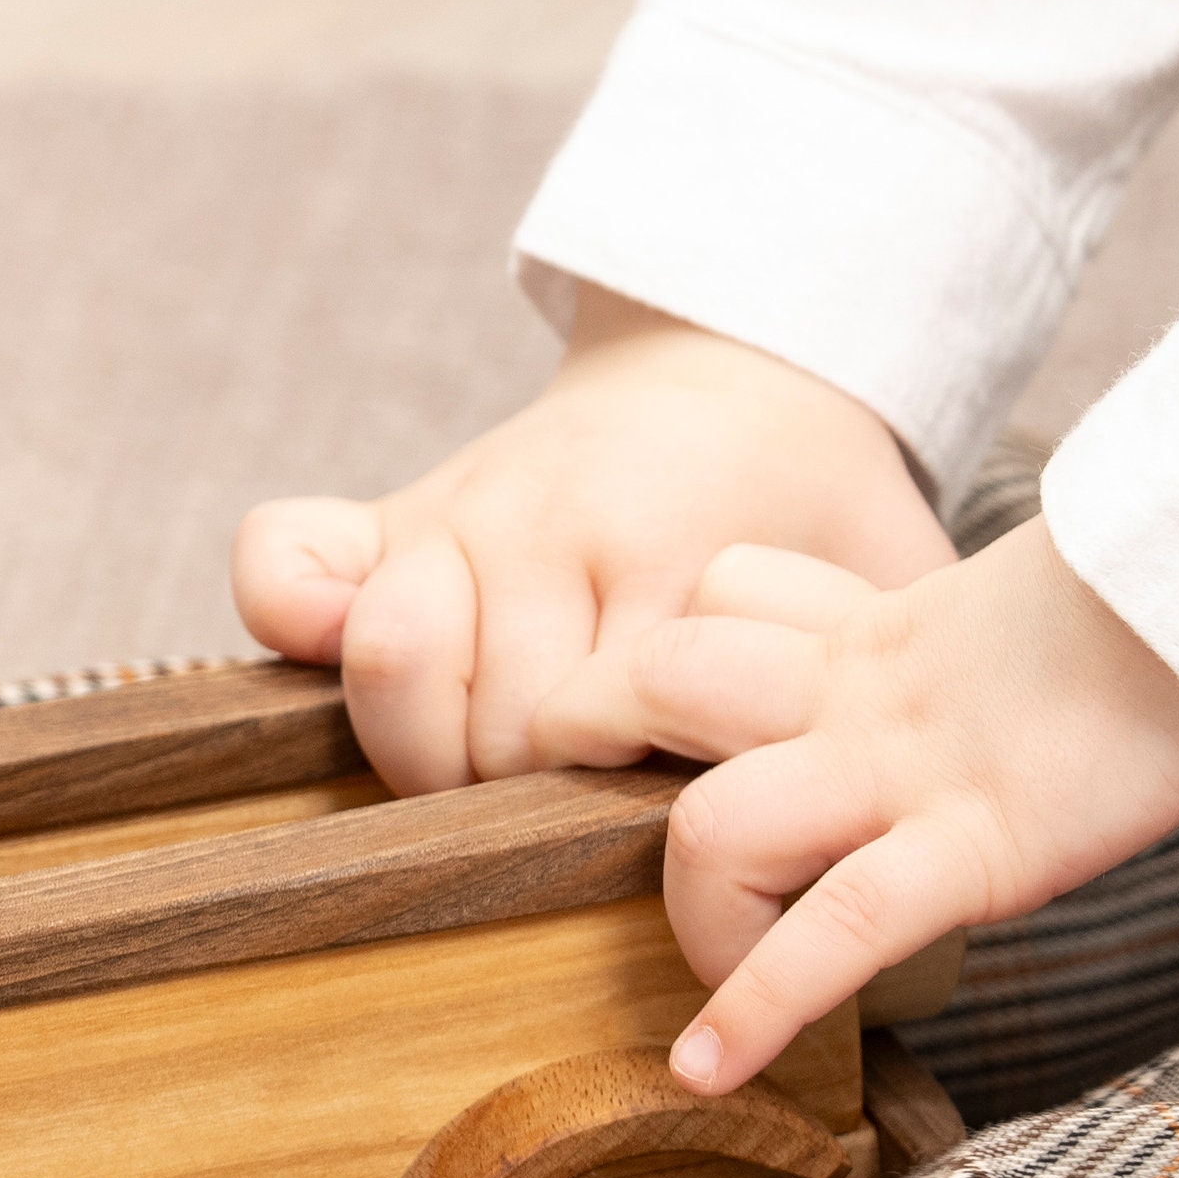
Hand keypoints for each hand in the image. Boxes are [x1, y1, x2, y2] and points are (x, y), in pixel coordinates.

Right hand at [232, 286, 954, 791]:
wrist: (741, 361)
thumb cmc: (806, 507)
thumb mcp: (883, 575)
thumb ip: (887, 671)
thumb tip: (895, 812)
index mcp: (658, 541)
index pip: (583, 738)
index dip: (610, 812)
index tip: (654, 816)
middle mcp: (539, 518)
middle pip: (484, 734)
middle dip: (524, 800)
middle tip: (577, 801)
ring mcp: (456, 508)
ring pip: (389, 669)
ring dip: (428, 747)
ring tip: (487, 761)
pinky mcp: (393, 506)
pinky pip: (283, 559)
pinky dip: (295, 617)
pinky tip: (350, 657)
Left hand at [531, 523, 1178, 1092]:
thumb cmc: (1140, 641)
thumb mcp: (992, 630)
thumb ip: (907, 653)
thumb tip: (857, 700)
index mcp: (866, 627)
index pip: (712, 597)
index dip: (650, 653)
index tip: (620, 728)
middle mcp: (857, 690)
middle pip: (661, 677)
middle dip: (593, 732)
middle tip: (590, 799)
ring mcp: (907, 770)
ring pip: (716, 819)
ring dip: (691, 905)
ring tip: (717, 957)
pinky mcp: (975, 845)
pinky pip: (841, 929)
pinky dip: (761, 1009)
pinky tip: (706, 1073)